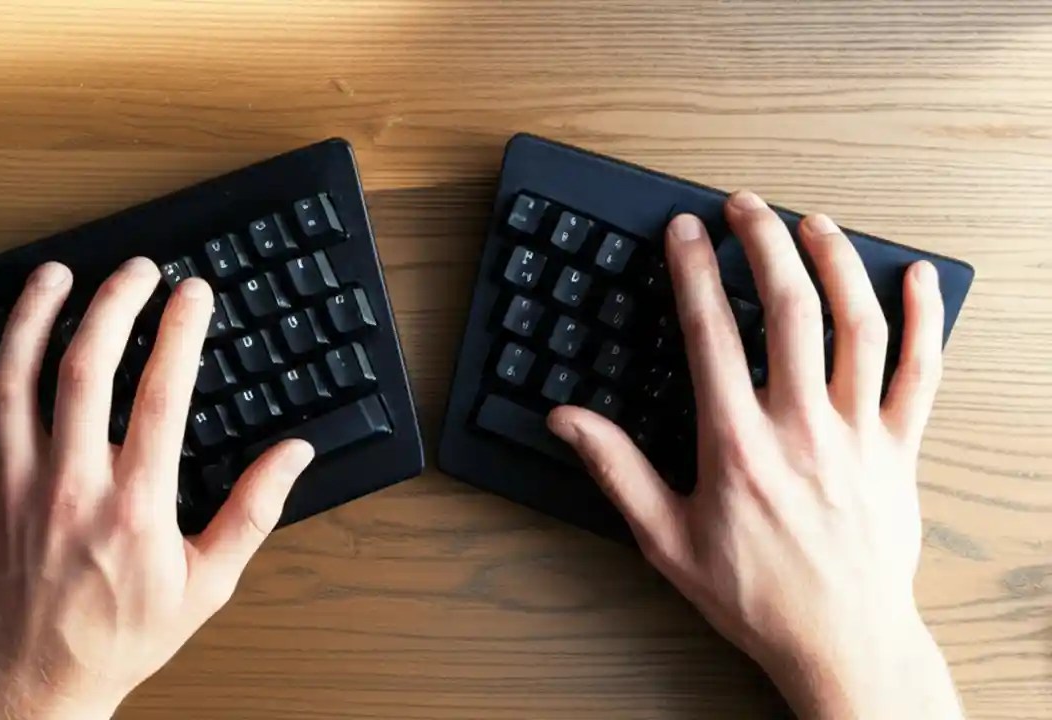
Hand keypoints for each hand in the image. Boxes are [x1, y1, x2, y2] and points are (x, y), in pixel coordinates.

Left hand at [0, 258, 313, 719]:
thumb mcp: (209, 582)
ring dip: (35, 316)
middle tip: (136, 270)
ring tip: (57, 274)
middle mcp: (70, 485)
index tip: (192, 294)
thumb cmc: (120, 635)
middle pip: (85, 371)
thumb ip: (254, 511)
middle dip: (113, 305)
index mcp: (134, 505)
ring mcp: (16, 485)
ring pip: (16, 380)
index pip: (160, 395)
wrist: (36, 682)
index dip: (178, 333)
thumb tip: (294, 454)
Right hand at [550, 192, 963, 718]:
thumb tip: (568, 420)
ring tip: (815, 222)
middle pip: (790, 310)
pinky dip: (926, 318)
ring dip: (836, 263)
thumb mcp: (665, 539)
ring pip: (857, 326)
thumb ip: (616, 470)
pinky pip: (923, 371)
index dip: (695, 271)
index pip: (712, 334)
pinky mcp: (901, 448)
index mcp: (739, 445)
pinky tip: (917, 277)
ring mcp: (860, 434)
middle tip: (745, 207)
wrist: (840, 642)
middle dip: (764, 244)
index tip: (685, 233)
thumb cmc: (756, 595)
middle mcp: (803, 428)